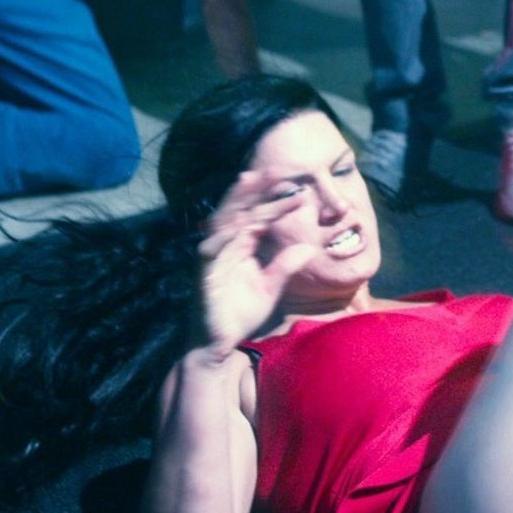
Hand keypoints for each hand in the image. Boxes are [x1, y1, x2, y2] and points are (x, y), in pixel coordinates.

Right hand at [193, 168, 319, 352]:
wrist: (217, 343)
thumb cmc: (239, 313)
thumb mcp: (270, 286)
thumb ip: (285, 265)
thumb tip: (309, 247)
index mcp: (240, 244)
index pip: (258, 214)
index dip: (276, 200)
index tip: (299, 187)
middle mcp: (224, 245)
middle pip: (239, 208)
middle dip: (257, 188)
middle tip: (278, 169)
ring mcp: (211, 257)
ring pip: (224, 221)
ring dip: (237, 201)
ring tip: (251, 180)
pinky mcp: (203, 273)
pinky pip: (210, 250)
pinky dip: (223, 235)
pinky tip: (238, 224)